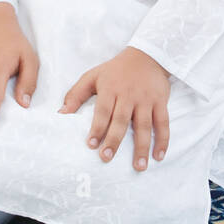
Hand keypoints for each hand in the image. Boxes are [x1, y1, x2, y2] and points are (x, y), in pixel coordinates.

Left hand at [59, 46, 170, 170]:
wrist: (147, 56)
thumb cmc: (115, 70)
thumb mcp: (92, 76)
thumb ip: (75, 95)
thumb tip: (61, 114)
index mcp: (110, 89)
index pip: (103, 111)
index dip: (97, 128)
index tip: (91, 145)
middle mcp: (129, 95)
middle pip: (121, 120)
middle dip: (114, 140)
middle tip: (107, 158)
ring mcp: (146, 100)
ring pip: (144, 125)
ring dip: (142, 147)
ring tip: (139, 166)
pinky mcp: (161, 102)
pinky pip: (163, 123)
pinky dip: (163, 140)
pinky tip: (158, 156)